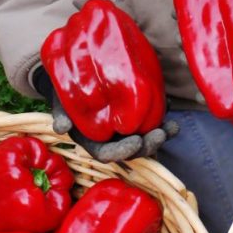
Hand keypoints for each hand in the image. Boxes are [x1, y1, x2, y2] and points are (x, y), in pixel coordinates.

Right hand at [32, 67, 177, 161]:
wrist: (71, 78)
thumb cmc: (65, 93)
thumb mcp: (59, 102)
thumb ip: (60, 114)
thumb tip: (61, 128)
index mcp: (93, 142)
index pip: (109, 154)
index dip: (123, 152)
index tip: (136, 142)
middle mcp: (111, 139)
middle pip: (132, 149)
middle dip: (148, 145)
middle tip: (160, 134)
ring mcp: (124, 128)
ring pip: (144, 137)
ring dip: (160, 134)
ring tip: (173, 127)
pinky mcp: (133, 115)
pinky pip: (149, 119)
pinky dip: (161, 115)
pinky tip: (170, 105)